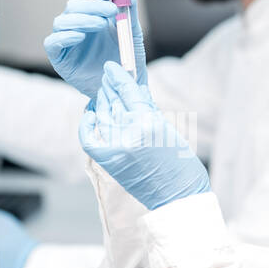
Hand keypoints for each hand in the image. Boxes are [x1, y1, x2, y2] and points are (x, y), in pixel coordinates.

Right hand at [43, 0, 146, 100]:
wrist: (121, 88)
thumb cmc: (125, 62)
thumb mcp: (132, 37)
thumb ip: (130, 16)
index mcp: (91, 16)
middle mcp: (75, 26)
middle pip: (73, 6)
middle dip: (92, 5)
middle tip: (111, 11)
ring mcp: (65, 41)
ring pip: (61, 21)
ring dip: (81, 19)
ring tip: (100, 24)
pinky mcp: (58, 58)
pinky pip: (52, 42)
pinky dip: (65, 36)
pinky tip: (81, 36)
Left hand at [79, 61, 210, 210]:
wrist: (178, 199)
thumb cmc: (181, 166)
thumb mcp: (169, 131)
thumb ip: (149, 110)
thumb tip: (136, 91)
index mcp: (148, 121)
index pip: (127, 90)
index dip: (117, 77)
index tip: (111, 68)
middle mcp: (129, 131)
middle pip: (112, 100)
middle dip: (109, 88)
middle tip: (107, 81)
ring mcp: (116, 147)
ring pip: (102, 115)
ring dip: (102, 103)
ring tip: (103, 95)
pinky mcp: (109, 161)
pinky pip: (89, 137)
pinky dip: (87, 125)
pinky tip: (90, 116)